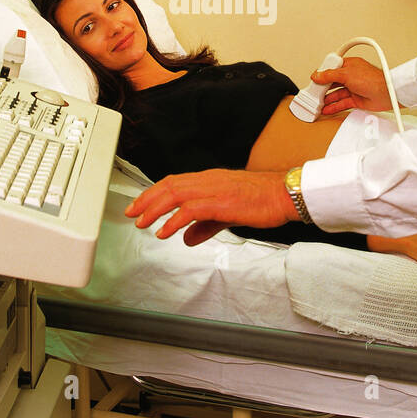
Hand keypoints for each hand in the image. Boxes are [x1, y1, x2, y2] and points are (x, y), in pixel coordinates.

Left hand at [126, 169, 296, 245]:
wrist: (285, 194)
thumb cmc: (262, 201)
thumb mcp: (227, 215)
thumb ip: (204, 226)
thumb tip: (186, 238)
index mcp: (209, 179)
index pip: (174, 182)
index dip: (153, 193)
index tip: (138, 205)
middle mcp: (208, 180)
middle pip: (168, 186)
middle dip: (146, 200)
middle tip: (131, 214)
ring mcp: (214, 189)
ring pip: (175, 194)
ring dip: (154, 209)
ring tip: (142, 223)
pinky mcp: (222, 202)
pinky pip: (191, 210)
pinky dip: (174, 220)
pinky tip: (165, 231)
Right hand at [313, 56, 391, 114]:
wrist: (386, 93)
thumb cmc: (372, 79)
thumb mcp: (346, 74)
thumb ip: (329, 75)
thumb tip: (317, 75)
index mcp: (349, 65)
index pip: (331, 68)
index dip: (322, 73)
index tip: (314, 79)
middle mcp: (351, 76)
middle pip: (332, 82)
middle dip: (323, 88)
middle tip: (313, 93)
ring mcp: (353, 88)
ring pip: (336, 94)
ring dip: (327, 98)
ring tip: (317, 103)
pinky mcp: (356, 99)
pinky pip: (342, 103)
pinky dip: (334, 107)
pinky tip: (327, 109)